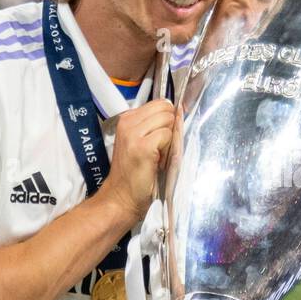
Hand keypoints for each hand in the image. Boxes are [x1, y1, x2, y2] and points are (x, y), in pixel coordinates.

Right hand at [99, 98, 176, 227]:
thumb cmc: (135, 172)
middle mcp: (128, 122)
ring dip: (168, 140)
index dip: (168, 118)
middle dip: (169, 127)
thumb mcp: (141, 141)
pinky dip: (167, 150)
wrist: (122, 196)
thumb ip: (155, 125)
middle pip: (165, 109)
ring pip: (167, 121)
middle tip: (159, 148)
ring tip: (157, 155)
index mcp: (127, 118)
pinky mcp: (142, 146)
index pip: (160, 103)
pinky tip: (157, 161)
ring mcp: (134, 133)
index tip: (162, 137)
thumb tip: (179, 110)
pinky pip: (167, 136)